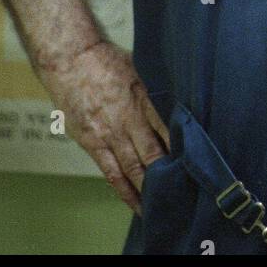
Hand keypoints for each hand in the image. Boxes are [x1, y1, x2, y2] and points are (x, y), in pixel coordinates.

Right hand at [37, 40, 170, 214]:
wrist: (69, 60)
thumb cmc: (106, 60)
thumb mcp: (140, 68)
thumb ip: (157, 90)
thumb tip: (180, 103)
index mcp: (142, 98)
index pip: (168, 129)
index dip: (183, 148)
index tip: (197, 163)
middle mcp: (126, 119)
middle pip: (153, 153)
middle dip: (169, 174)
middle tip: (186, 192)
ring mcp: (108, 134)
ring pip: (133, 168)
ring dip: (149, 188)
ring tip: (165, 205)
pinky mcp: (91, 143)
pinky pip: (111, 173)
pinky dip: (125, 190)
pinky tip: (137, 203)